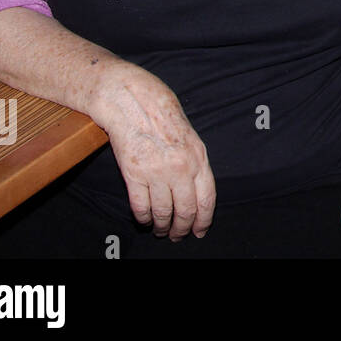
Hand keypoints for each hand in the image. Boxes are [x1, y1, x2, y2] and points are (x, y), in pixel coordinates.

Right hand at [90, 65, 216, 238]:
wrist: (135, 103)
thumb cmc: (165, 119)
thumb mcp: (192, 140)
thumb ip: (197, 166)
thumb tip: (199, 196)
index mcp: (199, 159)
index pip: (206, 200)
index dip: (203, 221)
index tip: (199, 231)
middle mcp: (181, 169)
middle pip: (186, 211)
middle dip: (182, 228)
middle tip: (177, 236)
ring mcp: (157, 173)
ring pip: (163, 213)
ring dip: (162, 227)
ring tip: (161, 231)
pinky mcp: (134, 175)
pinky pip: (141, 207)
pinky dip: (144, 218)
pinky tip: (145, 221)